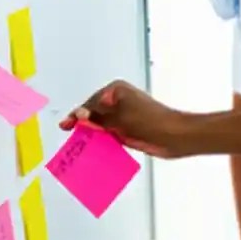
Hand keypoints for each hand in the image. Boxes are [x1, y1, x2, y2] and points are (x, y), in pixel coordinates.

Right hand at [59, 80, 189, 158]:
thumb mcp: (120, 119)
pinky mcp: (128, 129)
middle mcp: (119, 100)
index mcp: (116, 91)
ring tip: (78, 144)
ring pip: (101, 124)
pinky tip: (94, 149)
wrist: (174, 136)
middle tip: (69, 133)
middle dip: (83, 123)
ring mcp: (124, 115)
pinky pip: (109, 134)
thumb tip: (79, 114)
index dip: (77, 114)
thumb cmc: (150, 122)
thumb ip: (98, 117)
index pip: (90, 103)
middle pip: (94, 113)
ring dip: (92, 133)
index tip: (66, 125)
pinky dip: (102, 140)